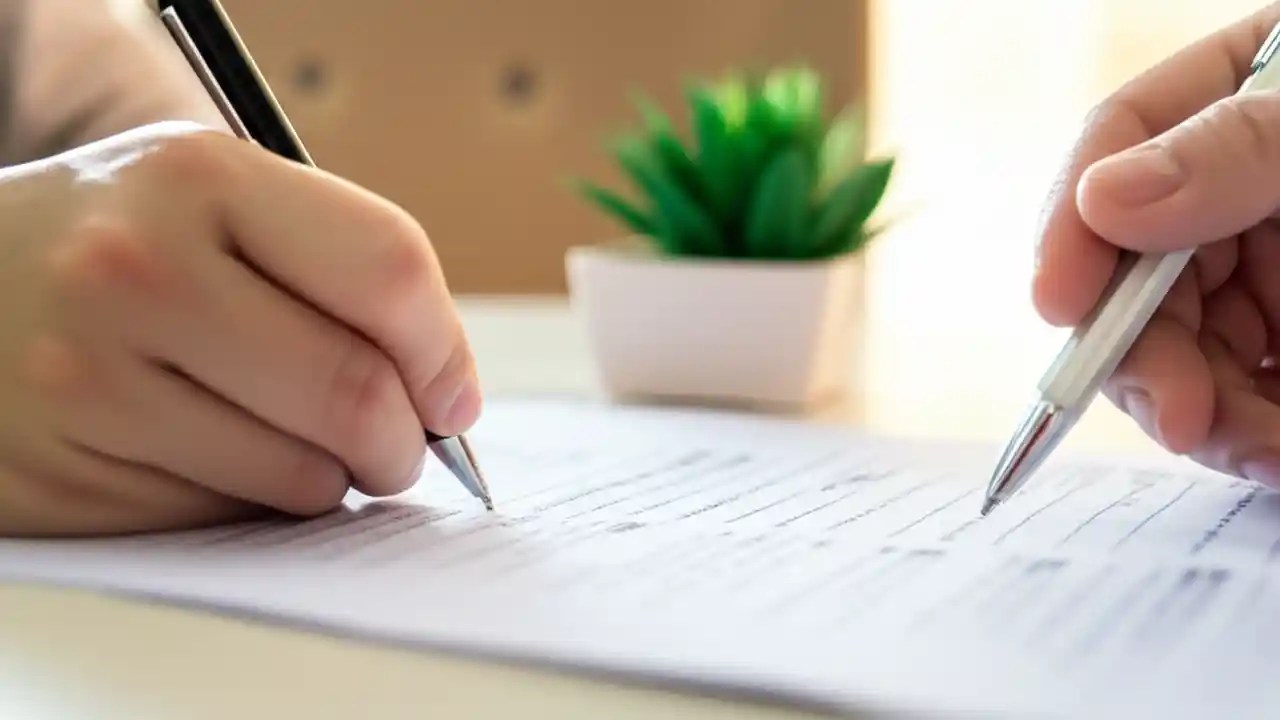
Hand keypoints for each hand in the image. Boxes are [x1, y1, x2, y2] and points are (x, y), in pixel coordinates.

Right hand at [0, 122, 479, 535]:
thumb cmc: (124, 245)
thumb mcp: (217, 201)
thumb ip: (336, 268)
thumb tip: (446, 396)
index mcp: (198, 177)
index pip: (388, 271)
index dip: (445, 350)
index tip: (452, 395)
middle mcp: (136, 269)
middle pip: (356, 391)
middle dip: (405, 442)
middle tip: (400, 447)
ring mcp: (90, 377)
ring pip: (302, 476)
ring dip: (333, 479)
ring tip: (303, 444)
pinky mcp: (62, 474)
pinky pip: (225, 516)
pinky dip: (253, 500)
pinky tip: (213, 453)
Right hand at [1034, 6, 1279, 485]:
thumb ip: (1237, 147)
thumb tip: (1102, 201)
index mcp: (1232, 100)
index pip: (1115, 151)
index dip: (1072, 230)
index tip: (1059, 303)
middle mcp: (1228, 190)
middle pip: (1129, 274)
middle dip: (1141, 354)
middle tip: (1184, 414)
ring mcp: (1257, 268)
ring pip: (1173, 350)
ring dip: (1199, 413)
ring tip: (1260, 450)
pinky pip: (1236, 395)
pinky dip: (1247, 436)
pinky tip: (1272, 452)